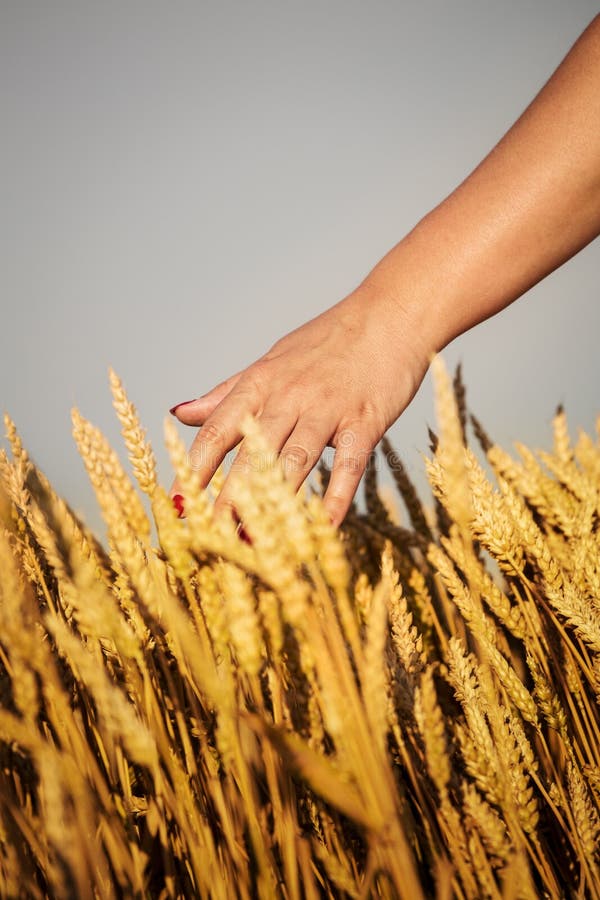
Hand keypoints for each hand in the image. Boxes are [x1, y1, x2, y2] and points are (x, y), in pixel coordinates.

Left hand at [169, 281, 429, 526]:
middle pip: (250, 455)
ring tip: (254, 542)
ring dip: (273, 504)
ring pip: (294, 461)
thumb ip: (226, 393)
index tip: (174, 504)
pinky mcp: (365, 420)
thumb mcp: (270, 362)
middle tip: (207, 537)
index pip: (216, 432)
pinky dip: (336, 496)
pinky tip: (324, 527)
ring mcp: (327, 408)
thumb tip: (178, 413)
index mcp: (260, 384)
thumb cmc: (327, 342)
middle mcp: (288, 397)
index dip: (193, 469)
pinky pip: (349, 463)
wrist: (391, 314)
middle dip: (226, 499)